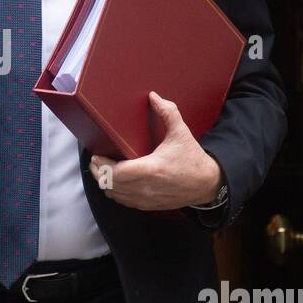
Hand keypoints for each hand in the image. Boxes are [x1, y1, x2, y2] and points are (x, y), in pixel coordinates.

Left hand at [89, 91, 222, 210]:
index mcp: (151, 169)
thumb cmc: (192, 158)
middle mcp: (146, 187)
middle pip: (111, 185)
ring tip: (102, 170)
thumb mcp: (181, 133)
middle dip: (99, 173)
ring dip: (106, 184)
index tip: (96, 155)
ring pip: (115, 195)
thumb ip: (168, 112)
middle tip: (95, 161)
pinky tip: (115, 183)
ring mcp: (146, 199)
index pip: (117, 173)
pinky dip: (116, 193)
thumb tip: (153, 96)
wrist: (207, 184)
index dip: (102, 166)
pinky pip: (124, 202)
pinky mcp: (148, 206)